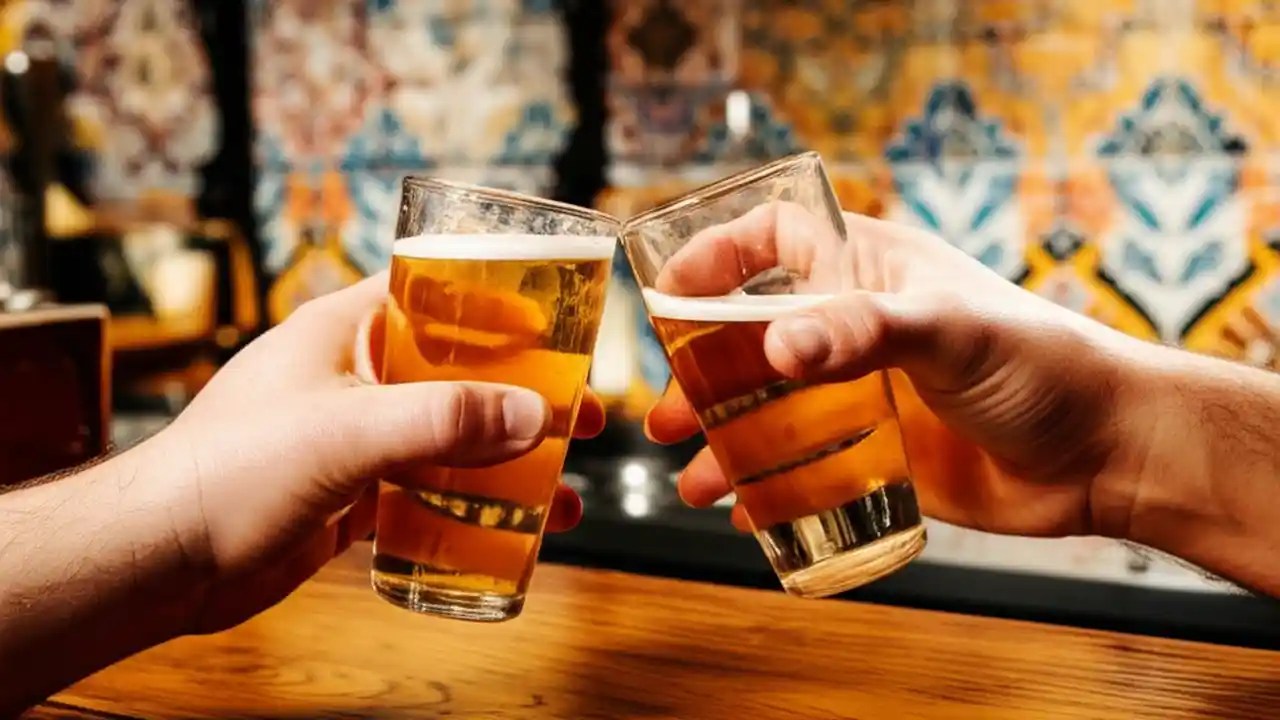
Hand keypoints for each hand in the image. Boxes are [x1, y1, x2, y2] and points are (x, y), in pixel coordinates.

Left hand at [130, 273, 602, 632]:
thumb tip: (532, 416)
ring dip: (504, 463)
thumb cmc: (231, 470)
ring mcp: (350, 439)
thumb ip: (442, 420)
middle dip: (521, 397)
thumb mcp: (347, 431)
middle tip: (580, 418)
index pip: (431, 291)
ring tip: (562, 493)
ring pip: (447, 441)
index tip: (554, 324)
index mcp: (341, 331)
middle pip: (456, 374)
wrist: (160, 560)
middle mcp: (350, 378)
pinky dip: (468, 510)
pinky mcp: (348, 496)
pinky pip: (425, 493)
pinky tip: (507, 534)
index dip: (496, 302)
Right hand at [648, 204, 1146, 539]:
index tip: (668, 293)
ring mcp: (863, 393)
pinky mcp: (878, 454)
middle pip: (751, 334)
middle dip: (700, 371)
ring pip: (769, 407)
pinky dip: (767, 486)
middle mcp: (856, 328)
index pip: (775, 237)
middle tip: (665, 413)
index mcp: (869, 270)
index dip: (717, 254)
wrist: (1107, 454)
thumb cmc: (1042, 365)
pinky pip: (804, 465)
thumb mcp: (949, 330)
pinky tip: (742, 510)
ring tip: (692, 474)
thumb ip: (862, 331)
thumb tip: (773, 349)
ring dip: (724, 437)